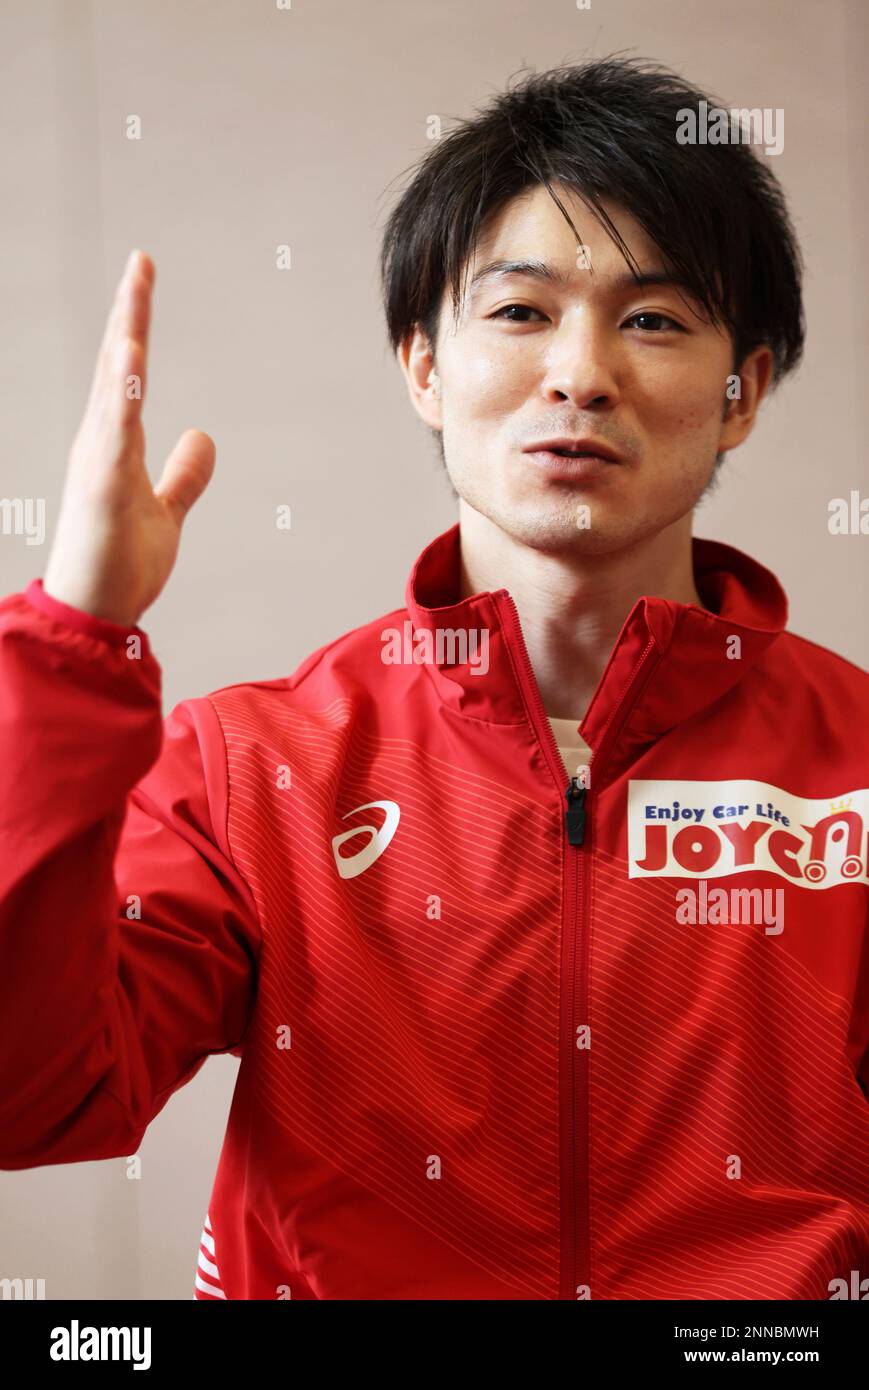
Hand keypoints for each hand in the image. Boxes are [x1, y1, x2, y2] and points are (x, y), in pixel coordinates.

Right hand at [42, 250, 214, 625]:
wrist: (96, 613)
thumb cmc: (121, 564)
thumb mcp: (166, 511)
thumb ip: (184, 474)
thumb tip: (203, 436)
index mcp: (114, 444)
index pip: (127, 375)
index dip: (135, 327)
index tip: (143, 281)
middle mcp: (100, 441)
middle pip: (115, 364)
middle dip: (129, 312)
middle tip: (142, 261)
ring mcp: (98, 460)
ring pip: (112, 386)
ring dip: (124, 335)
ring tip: (136, 286)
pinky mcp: (102, 485)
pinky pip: (115, 430)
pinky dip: (123, 392)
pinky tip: (132, 356)